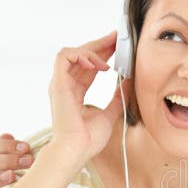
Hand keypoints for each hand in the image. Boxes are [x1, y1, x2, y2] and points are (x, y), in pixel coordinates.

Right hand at [48, 31, 122, 164]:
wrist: (76, 150)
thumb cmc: (88, 139)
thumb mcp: (110, 114)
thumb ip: (118, 98)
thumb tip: (129, 84)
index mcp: (75, 92)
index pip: (88, 67)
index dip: (102, 54)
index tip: (117, 45)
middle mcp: (66, 85)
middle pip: (81, 56)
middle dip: (100, 45)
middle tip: (116, 37)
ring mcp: (60, 84)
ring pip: (71, 53)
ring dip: (91, 50)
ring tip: (108, 60)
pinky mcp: (58, 83)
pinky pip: (64, 57)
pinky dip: (81, 56)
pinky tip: (98, 65)